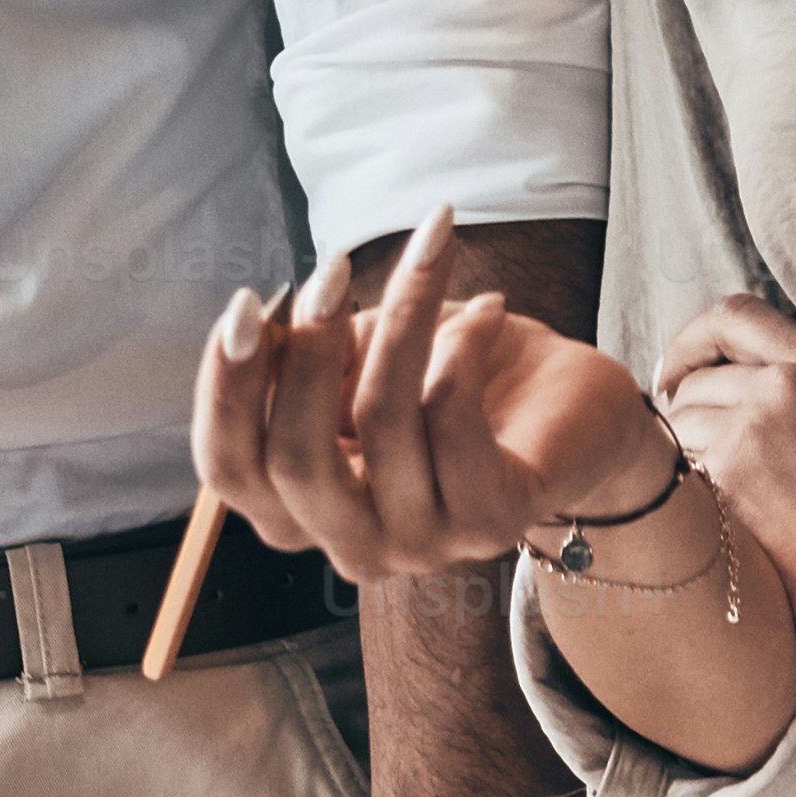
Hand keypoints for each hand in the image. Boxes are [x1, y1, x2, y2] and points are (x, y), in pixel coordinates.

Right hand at [195, 209, 672, 587]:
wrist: (570, 409)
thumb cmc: (448, 377)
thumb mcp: (356, 360)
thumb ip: (301, 360)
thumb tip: (263, 328)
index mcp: (300, 510)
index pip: (230, 470)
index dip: (224, 390)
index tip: (247, 301)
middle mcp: (352, 544)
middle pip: (292, 461)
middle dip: (304, 353)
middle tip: (334, 267)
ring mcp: (422, 543)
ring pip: (383, 421)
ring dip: (403, 318)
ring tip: (431, 252)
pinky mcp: (491, 519)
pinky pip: (454, 417)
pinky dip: (465, 345)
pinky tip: (488, 309)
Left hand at [649, 291, 795, 698]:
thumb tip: (725, 385)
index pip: (733, 316)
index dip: (691, 343)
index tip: (676, 377)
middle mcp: (784, 387)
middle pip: (693, 383)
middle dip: (687, 421)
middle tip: (707, 467)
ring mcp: (752, 430)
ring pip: (674, 428)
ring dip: (683, 464)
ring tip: (726, 505)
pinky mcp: (728, 479)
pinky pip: (674, 473)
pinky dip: (685, 498)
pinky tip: (721, 529)